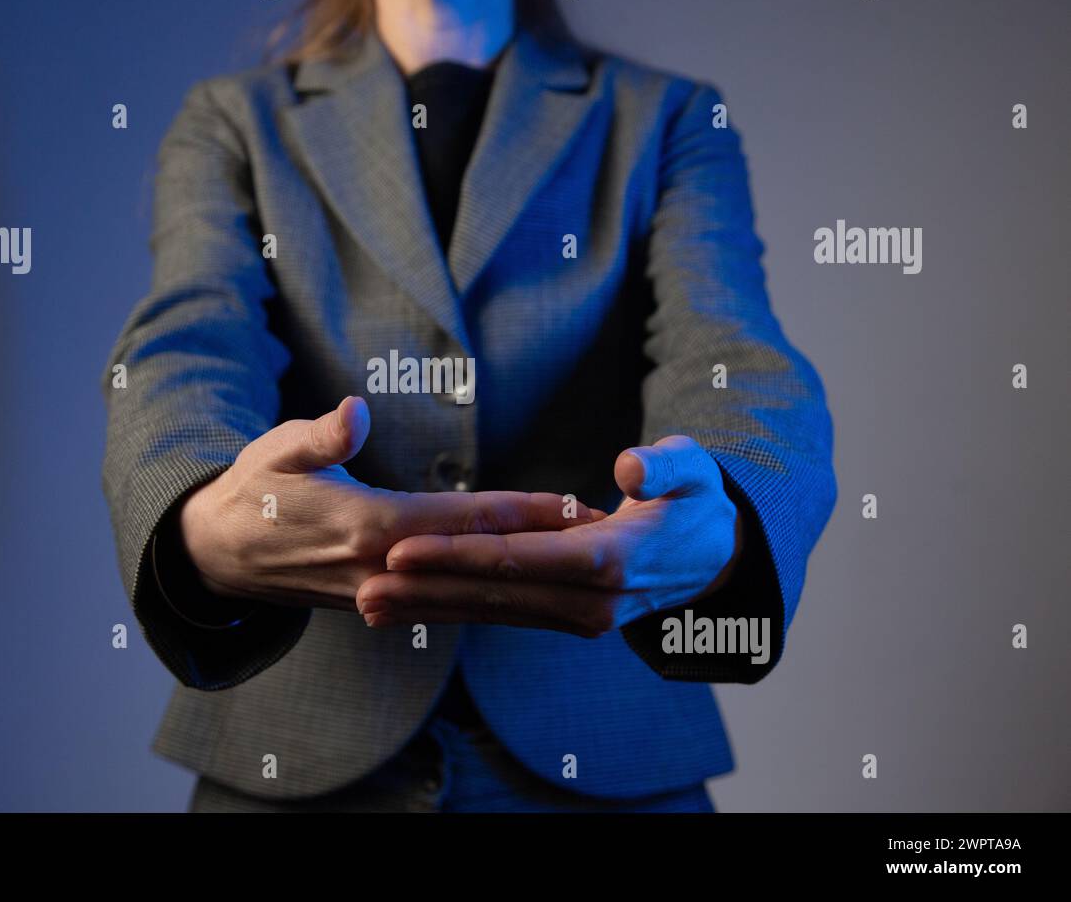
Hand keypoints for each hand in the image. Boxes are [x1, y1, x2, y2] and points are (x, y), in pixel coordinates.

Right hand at [179, 396, 603, 611]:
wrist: (217, 555)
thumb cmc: (250, 492)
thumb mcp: (275, 451)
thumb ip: (321, 437)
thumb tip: (355, 411)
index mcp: (367, 525)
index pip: (462, 520)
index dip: (522, 513)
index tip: (574, 507)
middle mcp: (383, 568)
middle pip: (479, 564)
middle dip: (544, 556)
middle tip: (606, 546)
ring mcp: (382, 593)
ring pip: (470, 595)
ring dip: (528, 587)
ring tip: (584, 579)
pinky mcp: (380, 604)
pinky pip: (448, 607)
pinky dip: (493, 605)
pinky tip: (526, 604)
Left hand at [356, 435, 742, 636]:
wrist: (718, 557)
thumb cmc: (698, 500)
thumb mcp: (694, 471)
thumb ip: (665, 464)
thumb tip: (630, 469)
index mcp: (609, 561)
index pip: (518, 559)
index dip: (456, 555)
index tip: (402, 550)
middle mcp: (589, 601)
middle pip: (493, 595)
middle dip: (426, 592)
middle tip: (363, 590)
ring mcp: (579, 617)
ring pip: (492, 612)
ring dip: (430, 610)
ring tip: (369, 606)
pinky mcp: (567, 617)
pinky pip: (503, 615)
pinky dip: (456, 612)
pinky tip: (412, 609)